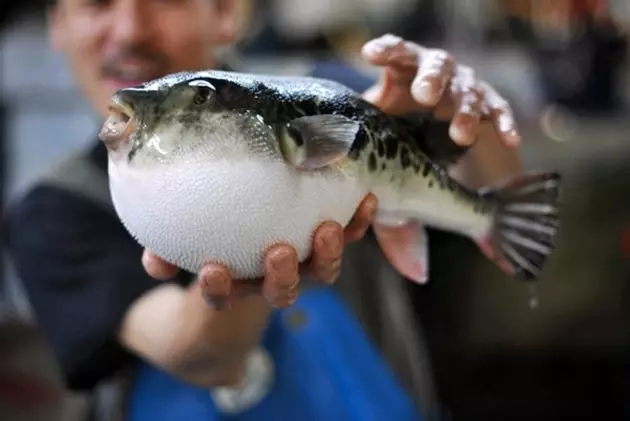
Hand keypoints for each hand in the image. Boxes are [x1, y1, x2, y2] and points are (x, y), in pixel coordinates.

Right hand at [142, 194, 377, 309]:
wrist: (252, 224)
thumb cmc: (215, 231)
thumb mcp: (187, 238)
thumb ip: (167, 247)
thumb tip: (152, 259)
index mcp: (237, 281)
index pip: (224, 296)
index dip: (217, 290)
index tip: (211, 270)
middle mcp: (273, 277)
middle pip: (283, 292)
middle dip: (283, 278)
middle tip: (278, 251)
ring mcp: (304, 261)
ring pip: (322, 271)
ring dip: (328, 253)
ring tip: (328, 227)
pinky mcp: (328, 241)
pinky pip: (349, 235)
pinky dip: (359, 222)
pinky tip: (367, 197)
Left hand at [361, 34, 520, 148]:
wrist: (433, 127)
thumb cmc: (399, 117)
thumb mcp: (378, 114)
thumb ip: (361, 115)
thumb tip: (328, 134)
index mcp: (407, 65)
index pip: (396, 51)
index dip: (386, 50)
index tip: (370, 55)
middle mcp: (438, 68)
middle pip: (437, 65)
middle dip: (432, 79)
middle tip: (425, 96)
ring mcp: (465, 84)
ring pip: (468, 93)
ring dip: (465, 113)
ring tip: (460, 136)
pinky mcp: (488, 103)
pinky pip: (499, 111)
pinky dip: (504, 124)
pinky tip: (509, 141)